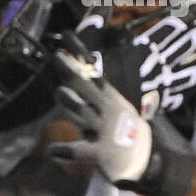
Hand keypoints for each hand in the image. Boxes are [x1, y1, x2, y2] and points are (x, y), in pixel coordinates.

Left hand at [46, 46, 195, 195]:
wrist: (143, 160)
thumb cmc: (120, 129)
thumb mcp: (109, 104)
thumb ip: (88, 88)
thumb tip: (67, 67)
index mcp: (109, 98)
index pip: (92, 71)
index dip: (79, 53)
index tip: (66, 35)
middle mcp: (108, 111)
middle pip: (88, 89)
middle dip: (73, 73)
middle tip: (58, 57)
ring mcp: (105, 131)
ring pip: (87, 115)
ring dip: (73, 104)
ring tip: (59, 92)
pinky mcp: (101, 153)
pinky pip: (83, 152)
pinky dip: (67, 151)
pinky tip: (52, 150)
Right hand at [73, 9, 195, 117]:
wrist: (91, 114)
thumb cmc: (87, 77)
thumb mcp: (86, 44)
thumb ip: (94, 21)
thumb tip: (100, 2)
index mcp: (143, 50)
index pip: (173, 28)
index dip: (188, 16)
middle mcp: (157, 67)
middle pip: (188, 46)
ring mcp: (160, 87)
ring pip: (191, 73)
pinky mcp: (156, 105)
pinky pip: (178, 96)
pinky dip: (186, 90)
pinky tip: (190, 87)